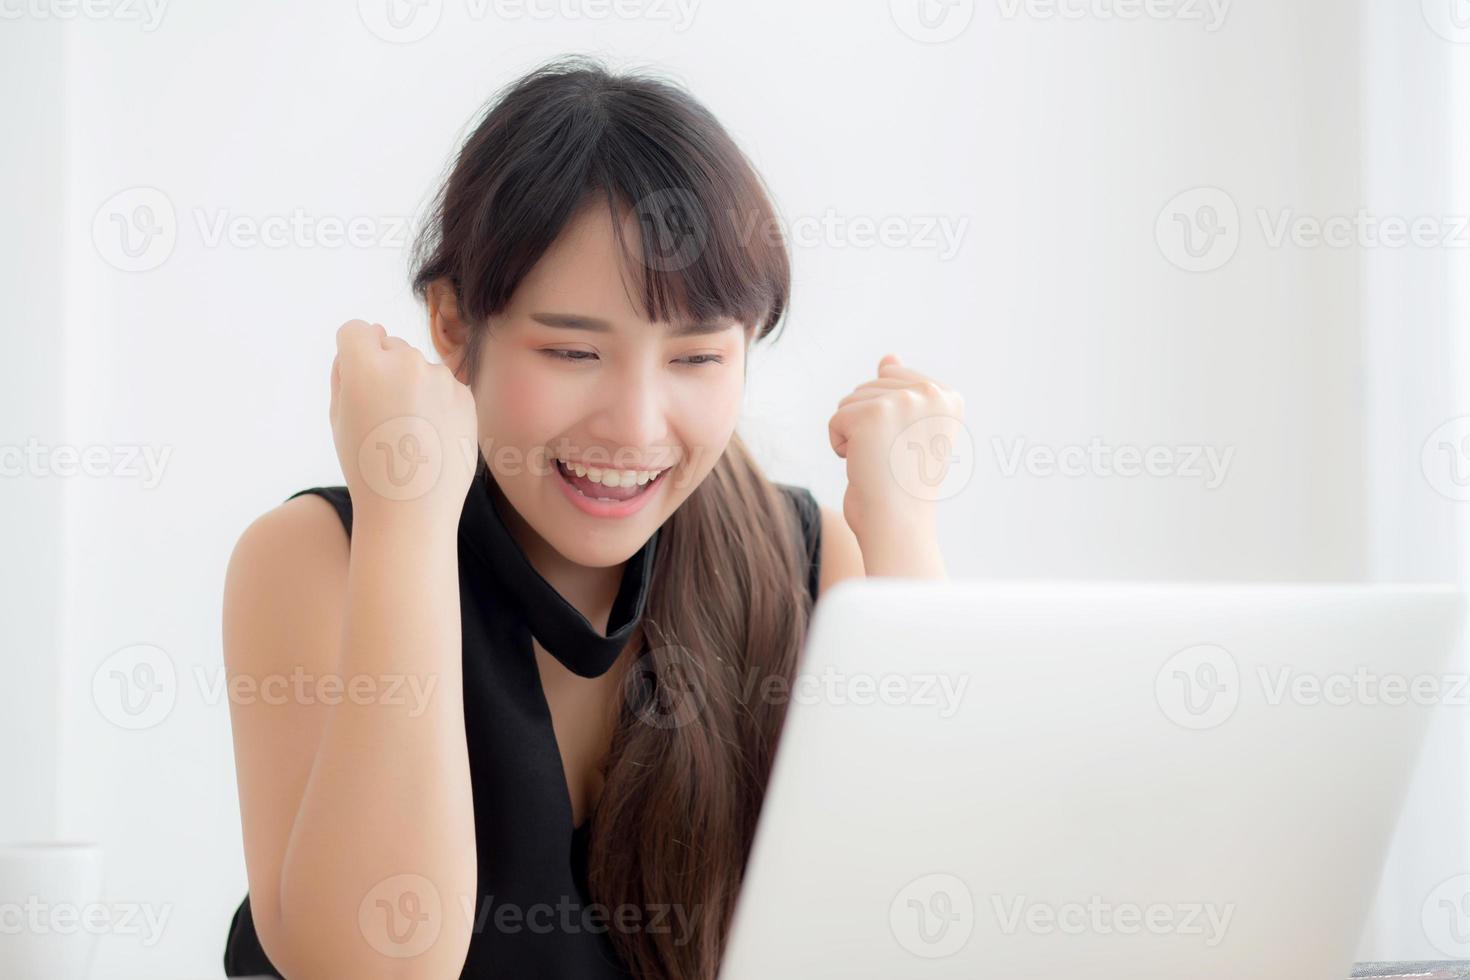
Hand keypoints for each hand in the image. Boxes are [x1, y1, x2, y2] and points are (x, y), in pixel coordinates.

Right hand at [329, 320, 478, 530]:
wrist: (413, 509)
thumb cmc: (367, 466)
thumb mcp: (338, 417)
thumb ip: (345, 370)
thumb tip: (364, 336)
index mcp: (366, 365)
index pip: (356, 330)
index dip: (353, 352)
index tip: (356, 378)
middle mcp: (406, 362)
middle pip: (390, 345)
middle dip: (384, 369)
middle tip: (382, 416)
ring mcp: (441, 378)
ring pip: (420, 367)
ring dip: (414, 386)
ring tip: (408, 433)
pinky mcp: (465, 395)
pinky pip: (444, 387)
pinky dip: (438, 403)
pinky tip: (430, 437)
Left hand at [827, 353, 965, 549]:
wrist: (899, 524)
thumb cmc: (904, 485)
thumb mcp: (909, 431)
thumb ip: (900, 390)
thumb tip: (888, 357)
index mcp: (949, 396)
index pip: (893, 376)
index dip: (887, 417)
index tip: (906, 446)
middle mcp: (931, 393)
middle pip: (869, 387)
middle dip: (868, 425)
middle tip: (892, 458)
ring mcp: (902, 401)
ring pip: (850, 402)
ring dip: (854, 436)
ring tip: (880, 461)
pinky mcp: (872, 415)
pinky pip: (835, 420)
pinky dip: (839, 446)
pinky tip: (863, 465)